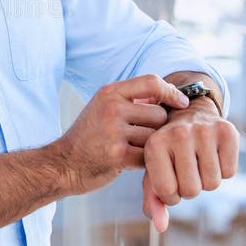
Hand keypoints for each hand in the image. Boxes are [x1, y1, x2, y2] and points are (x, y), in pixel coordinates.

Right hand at [55, 75, 189, 196]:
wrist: (63, 164)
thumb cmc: (90, 136)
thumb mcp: (103, 107)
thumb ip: (132, 99)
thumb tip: (171, 92)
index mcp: (109, 92)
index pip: (152, 82)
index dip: (172, 92)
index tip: (182, 103)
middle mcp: (111, 108)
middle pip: (159, 114)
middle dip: (158, 128)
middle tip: (144, 138)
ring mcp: (114, 131)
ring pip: (156, 136)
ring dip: (151, 146)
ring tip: (135, 150)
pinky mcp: (117, 155)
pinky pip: (149, 156)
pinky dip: (147, 162)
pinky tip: (133, 162)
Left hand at [142, 103, 238, 232]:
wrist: (189, 115)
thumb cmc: (168, 150)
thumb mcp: (154, 171)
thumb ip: (153, 200)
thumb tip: (160, 227)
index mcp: (154, 144)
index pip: (167, 192)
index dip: (172, 195)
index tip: (170, 181)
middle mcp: (178, 134)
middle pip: (192, 191)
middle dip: (190, 188)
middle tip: (186, 169)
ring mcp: (203, 130)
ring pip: (212, 184)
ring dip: (206, 180)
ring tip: (198, 161)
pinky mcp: (227, 131)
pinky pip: (230, 173)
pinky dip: (223, 170)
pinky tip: (212, 154)